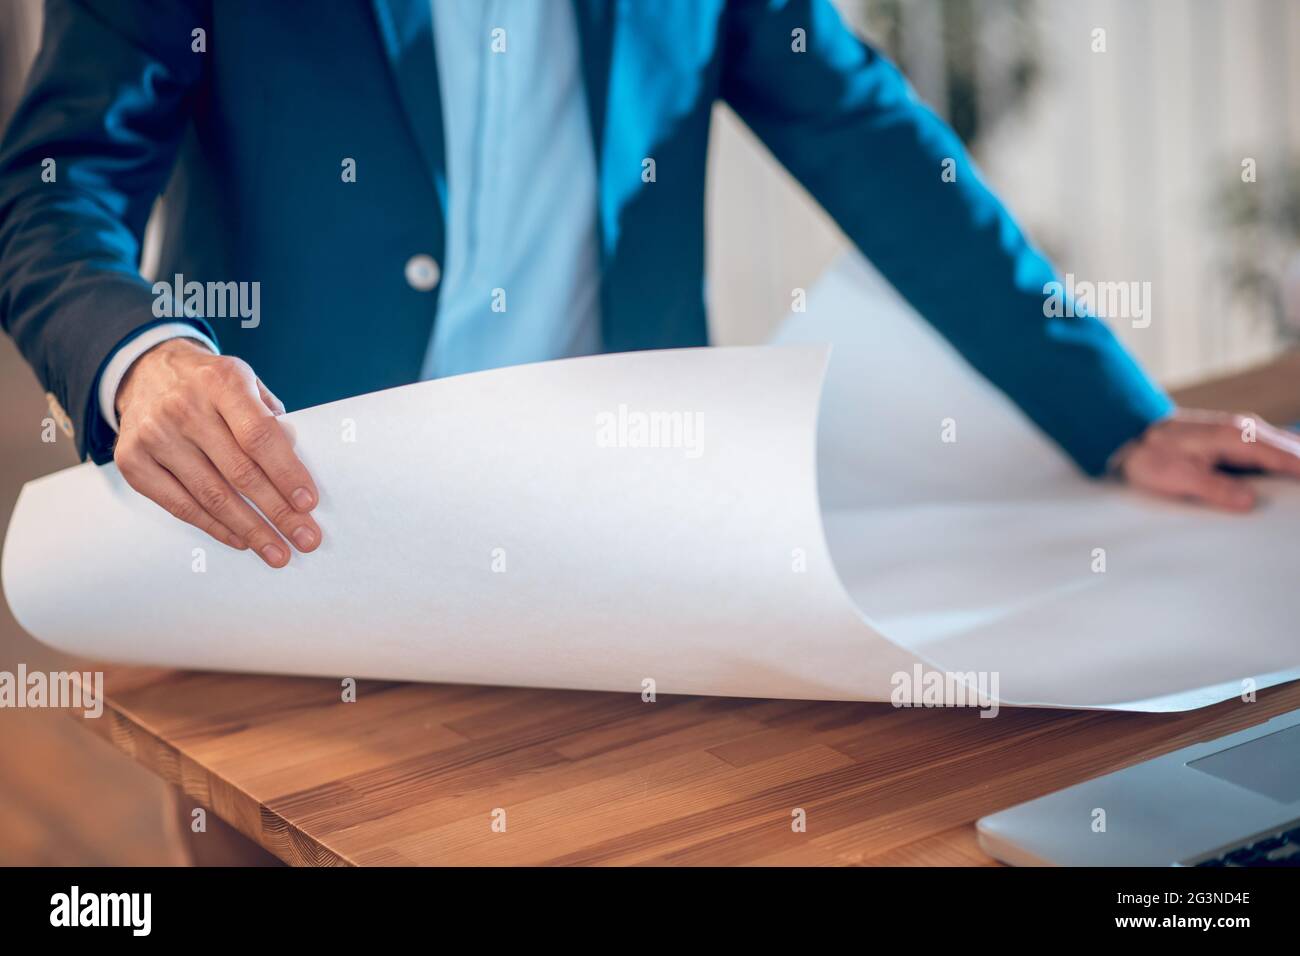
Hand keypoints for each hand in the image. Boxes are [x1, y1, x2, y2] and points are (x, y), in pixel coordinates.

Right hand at [113, 338, 320, 566]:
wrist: (147, 371)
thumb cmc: (210, 385)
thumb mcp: (247, 383)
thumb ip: (272, 421)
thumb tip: (296, 468)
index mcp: (221, 382)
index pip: (259, 435)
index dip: (286, 473)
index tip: (308, 504)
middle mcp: (184, 407)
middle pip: (239, 472)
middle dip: (277, 512)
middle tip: (305, 538)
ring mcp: (154, 435)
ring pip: (212, 496)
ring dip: (250, 530)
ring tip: (277, 551)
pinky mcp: (133, 461)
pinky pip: (181, 506)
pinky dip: (215, 527)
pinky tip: (241, 540)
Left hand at [1117, 409, 1299, 510]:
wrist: (1130, 436)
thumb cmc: (1151, 456)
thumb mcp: (1177, 477)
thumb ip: (1215, 488)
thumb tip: (1249, 502)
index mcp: (1234, 436)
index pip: (1285, 456)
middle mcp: (1245, 431)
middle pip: (1292, 452)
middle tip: (1298, 508)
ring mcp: (1243, 436)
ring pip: (1283, 453)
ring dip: (1294, 471)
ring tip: (1293, 503)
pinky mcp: (1237, 444)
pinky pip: (1270, 457)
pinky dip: (1282, 469)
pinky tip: (1285, 489)